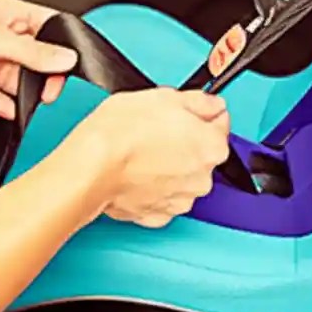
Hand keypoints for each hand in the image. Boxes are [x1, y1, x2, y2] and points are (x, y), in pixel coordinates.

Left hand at [0, 0, 76, 117]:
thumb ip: (32, 53)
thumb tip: (65, 58)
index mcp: (10, 15)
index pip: (50, 26)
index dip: (64, 44)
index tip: (72, 64)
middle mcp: (2, 37)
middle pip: (39, 58)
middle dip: (47, 75)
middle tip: (50, 90)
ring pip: (21, 81)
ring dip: (27, 93)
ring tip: (32, 102)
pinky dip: (7, 107)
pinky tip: (13, 112)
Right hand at [74, 89, 230, 227]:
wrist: (90, 167)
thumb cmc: (121, 133)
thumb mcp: (164, 96)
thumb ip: (199, 101)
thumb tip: (212, 104)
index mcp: (212, 146)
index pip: (221, 123)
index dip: (202, 114)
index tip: (189, 112)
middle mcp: (202, 178)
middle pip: (202, 153)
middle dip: (186, 141)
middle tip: (157, 129)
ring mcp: (180, 200)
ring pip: (182, 177)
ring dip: (170, 165)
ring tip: (142, 151)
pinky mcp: (156, 216)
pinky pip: (162, 197)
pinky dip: (153, 187)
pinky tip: (136, 173)